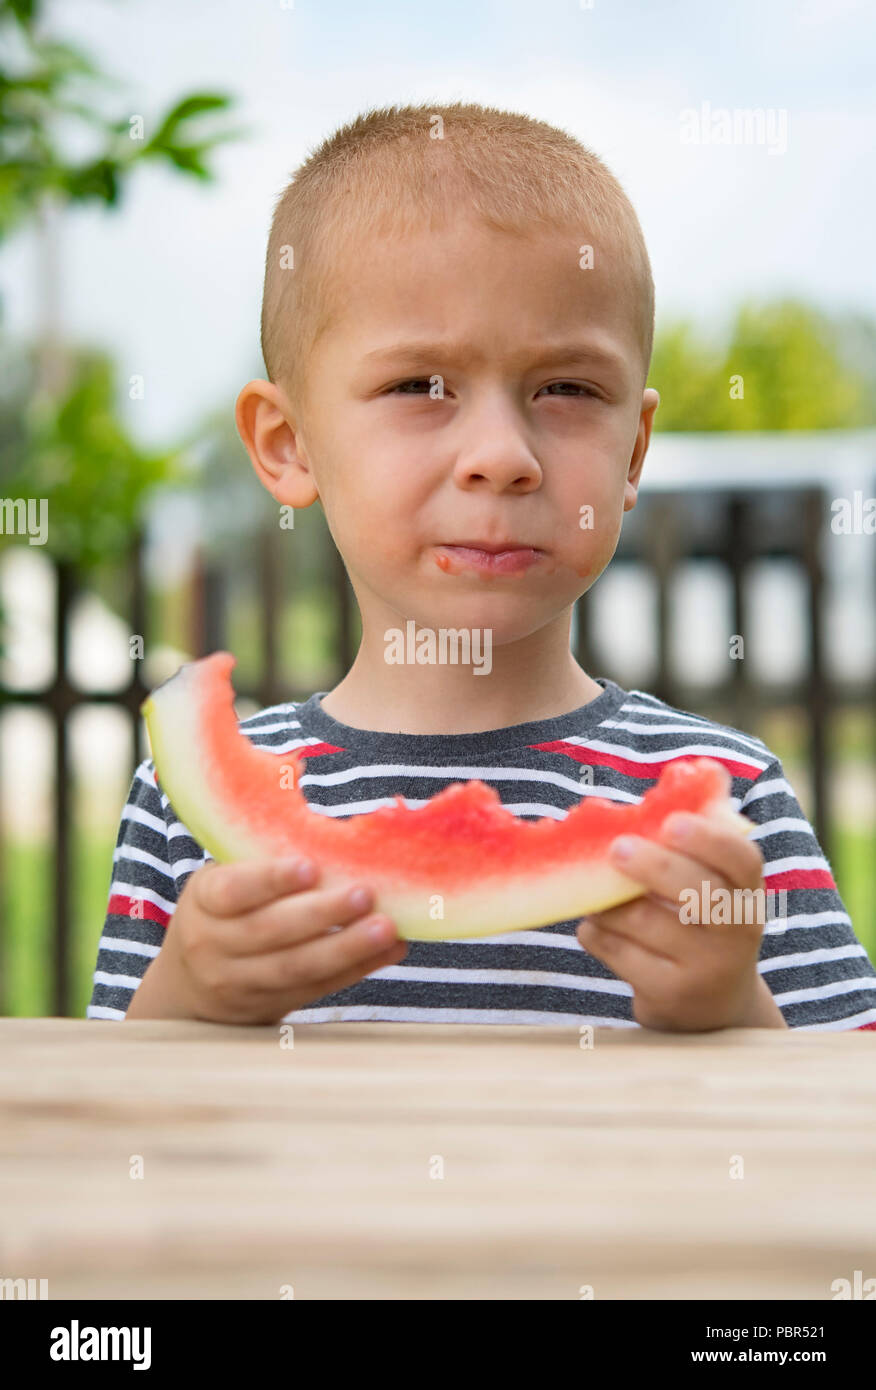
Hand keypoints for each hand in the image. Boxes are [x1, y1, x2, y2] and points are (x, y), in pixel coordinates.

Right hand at [138, 857, 406, 1023]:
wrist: (190, 985)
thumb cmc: (222, 908)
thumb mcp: (223, 876)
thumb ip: (259, 846)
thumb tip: (302, 769)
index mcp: (204, 901)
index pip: (234, 891)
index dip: (271, 879)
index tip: (310, 866)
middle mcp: (215, 945)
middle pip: (271, 932)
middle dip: (322, 913)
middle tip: (365, 893)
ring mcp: (240, 982)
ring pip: (297, 968)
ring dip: (347, 948)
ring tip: (388, 927)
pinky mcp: (270, 1006)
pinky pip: (317, 989)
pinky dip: (356, 969)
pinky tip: (390, 950)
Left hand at [575, 809, 782, 1031]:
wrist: (714, 1009)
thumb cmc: (705, 924)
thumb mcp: (717, 885)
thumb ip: (703, 835)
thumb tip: (694, 768)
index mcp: (747, 894)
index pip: (741, 862)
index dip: (709, 840)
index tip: (672, 821)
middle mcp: (735, 933)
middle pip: (694, 893)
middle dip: (653, 867)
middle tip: (616, 848)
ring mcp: (703, 969)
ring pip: (644, 922)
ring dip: (608, 901)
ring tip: (594, 890)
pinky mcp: (668, 996)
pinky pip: (617, 952)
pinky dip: (597, 932)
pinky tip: (595, 925)